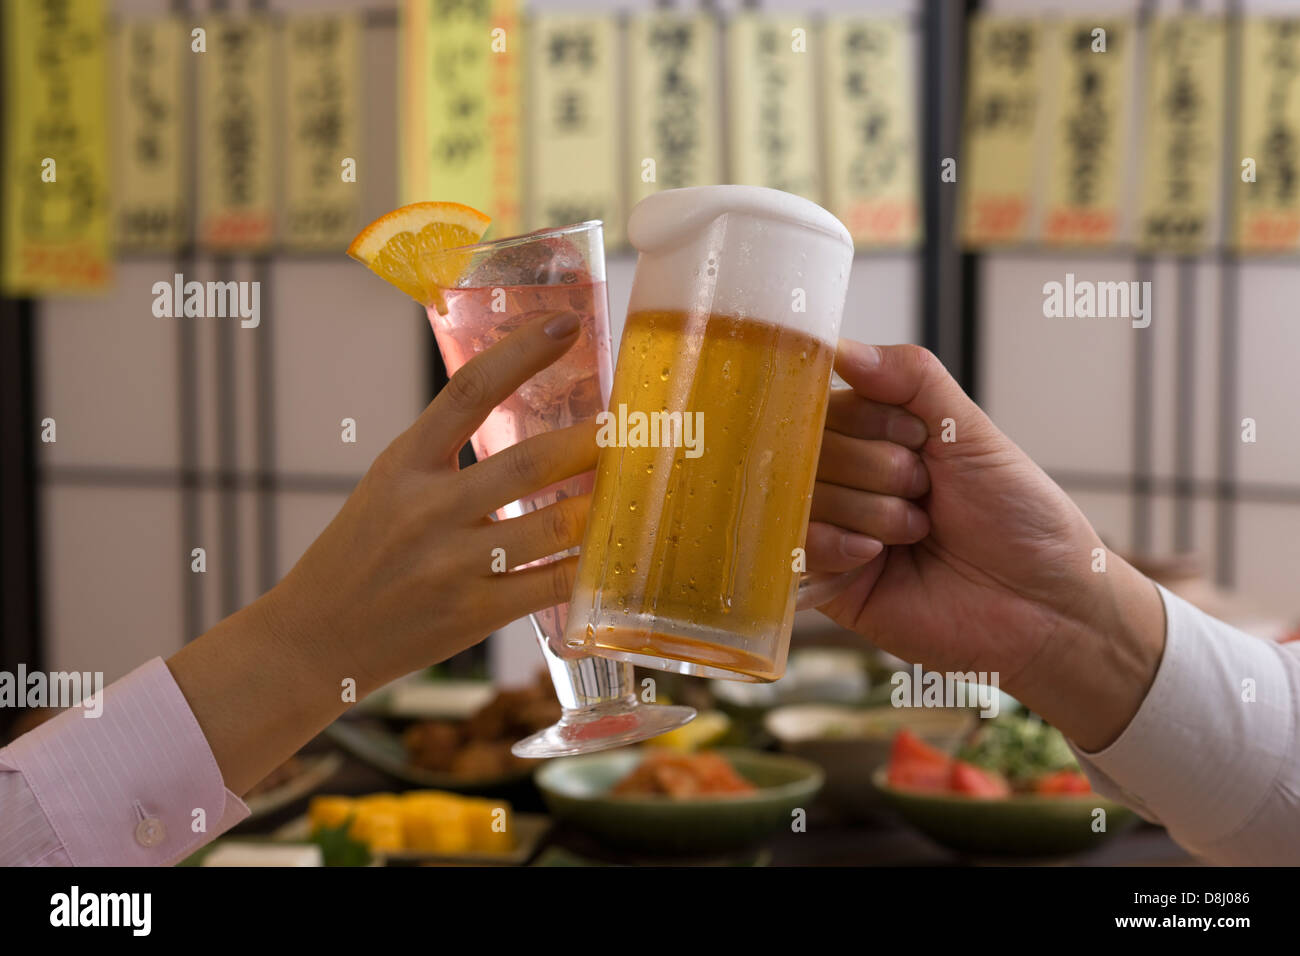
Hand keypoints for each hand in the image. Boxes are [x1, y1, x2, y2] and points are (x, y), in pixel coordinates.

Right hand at [168, 310, 596, 791]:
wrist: (313, 641)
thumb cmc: (360, 555)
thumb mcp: (389, 487)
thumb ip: (448, 457)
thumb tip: (533, 424)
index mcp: (404, 464)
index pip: (467, 392)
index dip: (521, 354)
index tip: (566, 324)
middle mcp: (426, 510)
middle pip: (527, 462)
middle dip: (591, 441)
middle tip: (637, 422)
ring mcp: (450, 565)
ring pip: (550, 525)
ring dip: (602, 504)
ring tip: (639, 484)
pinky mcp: (472, 615)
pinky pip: (548, 585)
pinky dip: (588, 568)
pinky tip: (617, 553)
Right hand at [807, 341, 1165, 751]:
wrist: (1045, 605)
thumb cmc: (1020, 517)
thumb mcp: (970, 431)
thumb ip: (910, 378)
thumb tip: (839, 345)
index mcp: (874, 438)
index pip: (825, 403)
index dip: (869, 417)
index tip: (919, 438)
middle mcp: (846, 480)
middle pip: (810, 447)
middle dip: (878, 466)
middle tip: (925, 491)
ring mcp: (833, 530)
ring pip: (805, 494)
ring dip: (874, 510)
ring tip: (918, 531)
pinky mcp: (827, 584)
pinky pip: (798, 547)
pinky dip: (839, 544)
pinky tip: (877, 556)